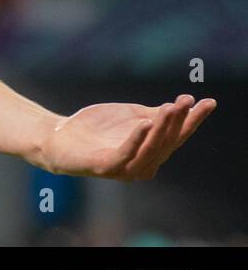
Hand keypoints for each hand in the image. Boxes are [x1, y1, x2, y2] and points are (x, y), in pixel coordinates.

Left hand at [40, 94, 215, 178]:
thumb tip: (183, 103)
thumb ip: (154, 114)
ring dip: (161, 128)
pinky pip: (125, 154)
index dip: (194, 119)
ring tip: (169, 108)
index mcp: (152, 151)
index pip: (178, 135)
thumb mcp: (130, 116)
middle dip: (178, 121)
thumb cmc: (97, 128)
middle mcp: (144, 164)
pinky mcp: (106, 167)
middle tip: (185, 101)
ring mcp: (126, 168)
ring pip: (150, 149)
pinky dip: (137, 139)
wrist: (59, 137)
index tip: (208, 102)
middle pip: (167, 141)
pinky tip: (144, 123)